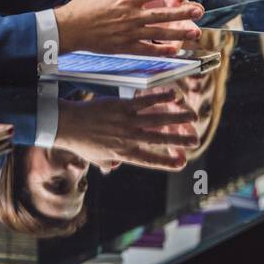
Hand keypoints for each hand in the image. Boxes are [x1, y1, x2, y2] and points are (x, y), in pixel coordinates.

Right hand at [54, 0, 202, 56]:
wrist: (68, 29)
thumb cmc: (80, 8)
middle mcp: (131, 15)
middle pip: (162, 13)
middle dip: (183, 12)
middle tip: (199, 11)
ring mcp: (129, 32)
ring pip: (159, 32)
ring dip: (179, 32)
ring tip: (195, 32)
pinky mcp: (124, 47)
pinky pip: (147, 49)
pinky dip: (161, 50)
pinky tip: (175, 51)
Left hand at [56, 90, 200, 170]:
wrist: (68, 125)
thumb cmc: (82, 143)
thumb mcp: (97, 159)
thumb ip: (109, 163)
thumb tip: (114, 168)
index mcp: (125, 154)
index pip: (151, 160)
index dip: (167, 162)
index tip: (181, 163)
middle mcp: (129, 139)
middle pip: (160, 139)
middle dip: (180, 140)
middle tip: (195, 140)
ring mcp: (127, 121)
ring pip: (158, 119)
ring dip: (178, 117)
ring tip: (193, 116)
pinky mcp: (123, 106)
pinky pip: (146, 101)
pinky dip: (161, 98)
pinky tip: (175, 96)